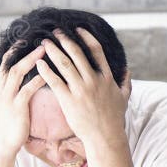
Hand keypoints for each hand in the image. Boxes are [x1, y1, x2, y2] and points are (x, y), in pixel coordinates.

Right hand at [0, 43, 46, 159]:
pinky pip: (27, 89)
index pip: (5, 61)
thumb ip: (10, 88)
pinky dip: (37, 79)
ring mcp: (7, 96)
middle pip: (10, 61)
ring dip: (30, 59)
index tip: (26, 38)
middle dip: (23, 49)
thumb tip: (18, 77)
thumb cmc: (6, 123)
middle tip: (37, 37)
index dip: (15, 48)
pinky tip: (47, 73)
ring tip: (44, 49)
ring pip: (17, 71)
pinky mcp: (16, 107)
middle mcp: (0, 87)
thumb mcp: (4, 101)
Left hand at [36, 28, 131, 144]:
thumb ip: (126, 83)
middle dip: (65, 40)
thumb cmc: (114, 119)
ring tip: (44, 42)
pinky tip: (38, 63)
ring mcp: (81, 90)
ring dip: (53, 51)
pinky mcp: (69, 100)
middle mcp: (93, 80)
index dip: (87, 38)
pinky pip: (55, 81)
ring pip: (64, 64)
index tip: (78, 29)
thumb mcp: (124, 98)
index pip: (97, 51)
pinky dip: (45, 70)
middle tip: (55, 31)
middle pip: (77, 54)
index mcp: (106, 78)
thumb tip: (128, 70)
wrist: (105, 138)